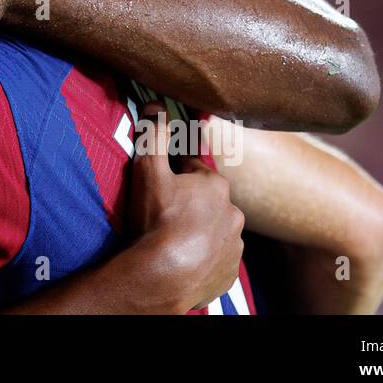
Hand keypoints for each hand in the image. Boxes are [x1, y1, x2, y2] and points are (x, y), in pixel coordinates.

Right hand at [128, 104, 245, 312]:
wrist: (163, 276)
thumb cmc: (156, 221)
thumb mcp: (148, 170)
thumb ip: (154, 135)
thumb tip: (156, 106)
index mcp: (215, 185)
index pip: (191, 171)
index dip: (171, 176)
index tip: (157, 189)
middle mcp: (233, 213)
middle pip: (205, 201)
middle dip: (186, 204)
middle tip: (160, 216)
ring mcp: (233, 245)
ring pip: (212, 229)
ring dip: (196, 231)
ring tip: (170, 240)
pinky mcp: (229, 272)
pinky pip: (215, 258)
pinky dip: (201, 257)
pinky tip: (182, 260)